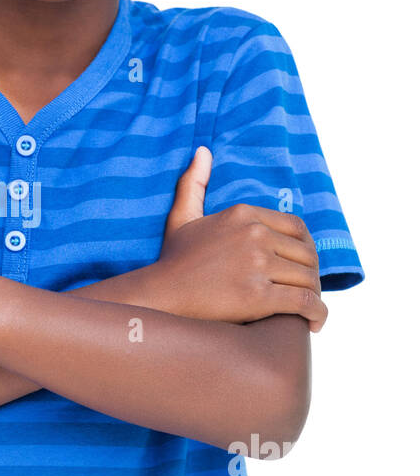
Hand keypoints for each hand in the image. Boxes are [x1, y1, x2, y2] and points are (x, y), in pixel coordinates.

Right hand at [151, 146, 327, 330]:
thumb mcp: (182, 217)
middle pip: (307, 253)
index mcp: (243, 214)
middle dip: (312, 274)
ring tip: (310, 310)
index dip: (306, 248)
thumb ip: (193, 183)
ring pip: (308, 278)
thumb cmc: (172, 260)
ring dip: (316, 296)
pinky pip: (304, 302)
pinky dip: (317, 314)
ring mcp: (257, 264)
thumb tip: (203, 151)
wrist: (159, 296)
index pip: (296, 227)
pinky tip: (314, 323)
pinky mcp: (259, 296)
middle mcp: (254, 234)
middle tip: (308, 292)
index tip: (303, 265)